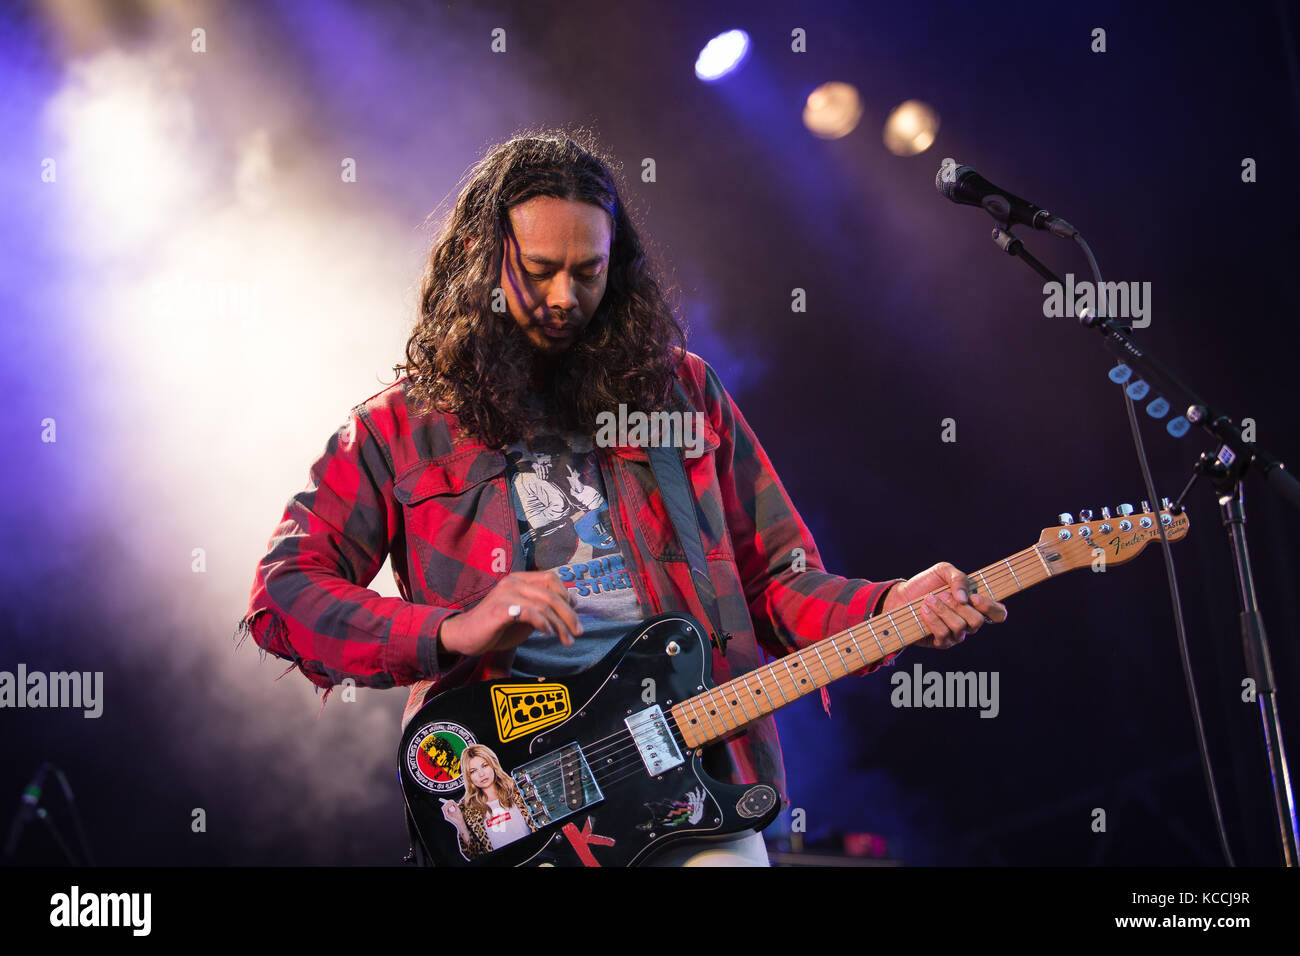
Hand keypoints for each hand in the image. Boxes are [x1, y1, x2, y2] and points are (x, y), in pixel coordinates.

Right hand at [438, 570, 581, 657]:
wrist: (465, 636)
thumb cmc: (496, 627)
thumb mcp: (525, 616)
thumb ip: (544, 609)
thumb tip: (572, 604)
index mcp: (519, 580)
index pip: (550, 578)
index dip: (566, 595)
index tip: (574, 616)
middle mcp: (513, 582)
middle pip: (550, 593)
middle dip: (569, 614)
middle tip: (578, 632)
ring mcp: (505, 594)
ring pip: (543, 604)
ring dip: (559, 624)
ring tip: (566, 640)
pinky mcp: (499, 610)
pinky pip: (528, 612)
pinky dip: (542, 623)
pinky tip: (547, 633)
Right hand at [440, 799, 466, 832]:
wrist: (460, 822)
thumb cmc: (459, 816)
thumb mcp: (457, 809)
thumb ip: (454, 805)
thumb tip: (451, 800)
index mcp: (448, 812)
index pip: (444, 806)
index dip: (442, 802)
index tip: (440, 799)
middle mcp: (446, 814)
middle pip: (443, 806)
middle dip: (447, 802)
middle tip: (452, 801)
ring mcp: (446, 815)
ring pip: (443, 807)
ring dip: (447, 804)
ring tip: (452, 804)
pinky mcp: (446, 816)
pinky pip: (445, 810)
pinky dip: (448, 806)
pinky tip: (452, 805)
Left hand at [882, 562, 1007, 648]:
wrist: (901, 596)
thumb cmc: (926, 584)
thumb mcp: (943, 571)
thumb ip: (959, 577)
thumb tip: (966, 598)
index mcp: (976, 605)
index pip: (999, 614)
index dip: (990, 607)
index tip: (974, 597)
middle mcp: (969, 622)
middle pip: (978, 621)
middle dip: (958, 605)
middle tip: (942, 594)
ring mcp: (957, 635)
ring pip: (960, 627)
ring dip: (943, 610)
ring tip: (929, 599)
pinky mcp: (941, 643)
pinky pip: (943, 634)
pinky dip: (933, 619)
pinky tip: (924, 610)